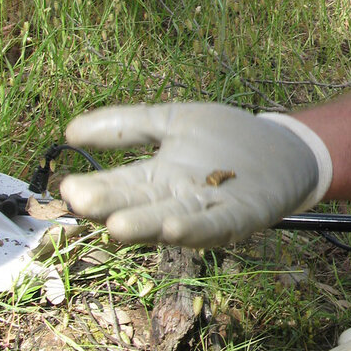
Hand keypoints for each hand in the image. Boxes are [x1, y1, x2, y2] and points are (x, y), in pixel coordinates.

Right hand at [60, 103, 332, 246]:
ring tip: (118, 226)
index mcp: (158, 176)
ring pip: (171, 220)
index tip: (67, 187)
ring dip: (146, 225)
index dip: (96, 188)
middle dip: (112, 205)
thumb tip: (69, 131)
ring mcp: (208, 210)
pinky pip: (216, 225)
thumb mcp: (173, 121)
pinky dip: (196, 229)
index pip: (120, 184)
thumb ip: (127, 125)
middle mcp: (177, 199)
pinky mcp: (242, 214)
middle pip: (140, 205)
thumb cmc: (225, 138)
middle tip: (81, 203)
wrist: (283, 147)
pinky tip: (174, 227)